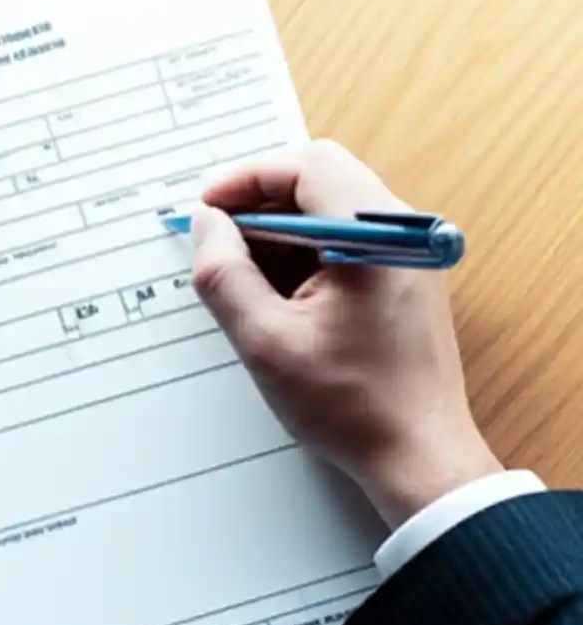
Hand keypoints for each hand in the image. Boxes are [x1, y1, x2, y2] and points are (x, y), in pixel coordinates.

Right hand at [191, 140, 501, 528]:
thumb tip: (206, 225)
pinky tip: (272, 294)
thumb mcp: (266, 342)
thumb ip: (225, 275)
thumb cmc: (353, 407)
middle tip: (216, 236)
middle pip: (318, 179)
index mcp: (373, 239)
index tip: (207, 209)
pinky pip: (342, 240)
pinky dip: (301, 253)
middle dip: (259, 203)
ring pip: (328, 209)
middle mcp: (397, 234)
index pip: (306, 166)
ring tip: (239, 274)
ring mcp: (403, 255)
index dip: (246, 179)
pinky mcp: (400, 278)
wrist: (419, 457)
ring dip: (278, 231)